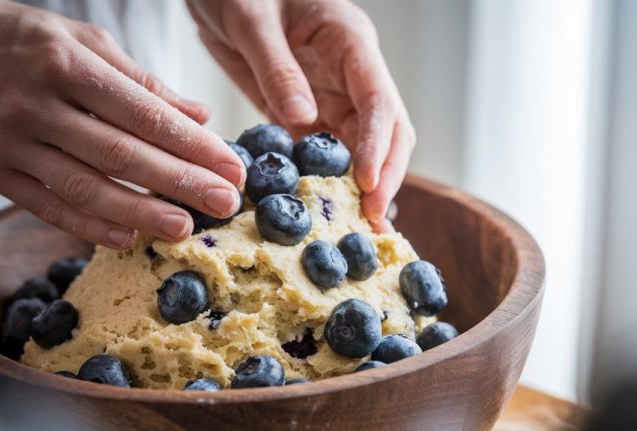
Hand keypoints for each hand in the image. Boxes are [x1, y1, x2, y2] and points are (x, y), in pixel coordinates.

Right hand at [0, 0, 244, 248]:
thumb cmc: (16, 39)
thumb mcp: (82, 42)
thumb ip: (142, 83)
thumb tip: (199, 116)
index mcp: (69, 65)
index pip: (146, 115)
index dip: (194, 146)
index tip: (232, 168)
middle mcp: (38, 105)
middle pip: (123, 155)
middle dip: (181, 183)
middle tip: (225, 204)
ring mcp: (11, 142)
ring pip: (85, 187)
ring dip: (140, 213)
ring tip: (183, 229)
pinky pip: (45, 206)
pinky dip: (87, 226)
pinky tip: (125, 238)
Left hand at [187, 0, 414, 231]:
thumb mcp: (251, 19)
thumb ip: (276, 68)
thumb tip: (303, 121)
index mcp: (348, 39)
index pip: (376, 99)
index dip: (377, 145)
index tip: (368, 185)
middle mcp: (350, 70)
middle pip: (385, 128)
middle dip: (384, 175)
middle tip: (371, 220)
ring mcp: (331, 91)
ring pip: (362, 144)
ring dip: (363, 184)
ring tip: (357, 225)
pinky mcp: (307, 108)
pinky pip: (326, 147)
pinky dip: (329, 178)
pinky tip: (325, 206)